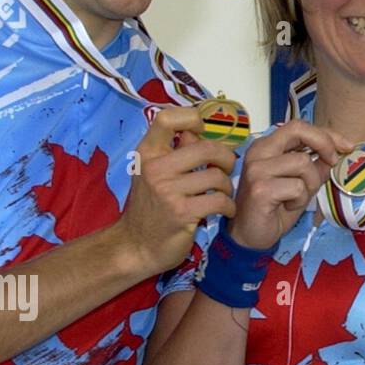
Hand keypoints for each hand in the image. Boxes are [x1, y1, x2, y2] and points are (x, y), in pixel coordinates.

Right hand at [120, 106, 238, 273]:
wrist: (136, 246)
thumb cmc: (151, 207)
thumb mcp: (155, 174)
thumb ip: (175, 150)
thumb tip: (197, 128)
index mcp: (148, 154)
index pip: (166, 118)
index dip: (191, 117)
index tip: (203, 131)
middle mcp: (155, 168)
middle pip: (206, 147)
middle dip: (226, 158)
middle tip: (227, 169)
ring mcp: (167, 191)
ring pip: (217, 176)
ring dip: (227, 187)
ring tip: (222, 194)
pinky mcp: (181, 212)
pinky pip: (219, 200)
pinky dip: (228, 206)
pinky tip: (225, 210)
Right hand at [230, 121, 352, 250]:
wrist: (250, 235)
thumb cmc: (275, 207)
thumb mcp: (302, 182)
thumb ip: (316, 165)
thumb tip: (339, 151)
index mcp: (267, 146)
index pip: (299, 126)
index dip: (326, 134)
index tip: (347, 146)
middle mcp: (258, 152)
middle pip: (297, 130)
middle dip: (324, 143)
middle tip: (333, 162)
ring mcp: (257, 170)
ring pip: (303, 162)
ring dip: (310, 183)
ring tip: (297, 197)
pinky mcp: (260, 189)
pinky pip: (297, 186)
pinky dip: (300, 199)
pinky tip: (287, 206)